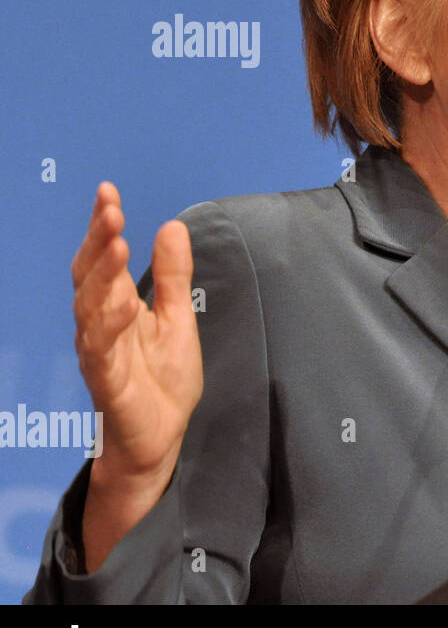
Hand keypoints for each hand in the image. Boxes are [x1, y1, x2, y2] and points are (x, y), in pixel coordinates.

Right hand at [72, 182, 202, 568]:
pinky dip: (109, 324)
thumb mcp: (177, 318)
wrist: (161, 435)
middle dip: (98, 239)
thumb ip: (173, 276)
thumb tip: (171, 226)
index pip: (104, 259)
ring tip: (116, 244)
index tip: (108, 192)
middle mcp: (100, 323)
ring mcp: (100, 351)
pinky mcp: (106, 379)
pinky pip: (100, 349)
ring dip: (102, 275)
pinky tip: (121, 303)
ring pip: (89, 306)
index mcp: (117, 305)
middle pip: (90, 275)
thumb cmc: (163, 379)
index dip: (103, 226)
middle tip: (110, 207)